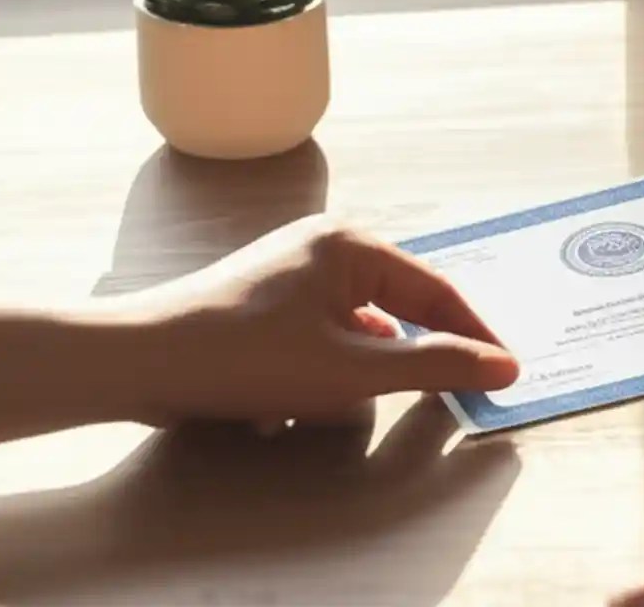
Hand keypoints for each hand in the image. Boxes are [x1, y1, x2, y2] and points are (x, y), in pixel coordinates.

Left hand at [110, 215, 517, 427]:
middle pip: (397, 303)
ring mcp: (291, 266)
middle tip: (449, 390)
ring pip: (357, 322)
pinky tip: (301, 399)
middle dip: (412, 352)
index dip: (474, 335)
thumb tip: (502, 366)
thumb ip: (432, 366)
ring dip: (360, 366)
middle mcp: (325, 243)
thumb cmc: (250, 358)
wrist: (138, 360)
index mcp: (352, 243)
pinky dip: (325, 364)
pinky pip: (321, 330)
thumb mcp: (352, 370)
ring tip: (350, 401)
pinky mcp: (265, 296)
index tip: (505, 373)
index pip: (435, 291)